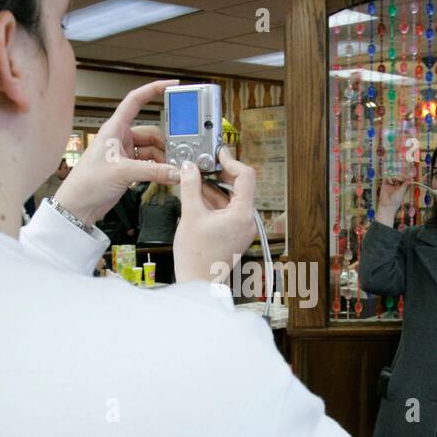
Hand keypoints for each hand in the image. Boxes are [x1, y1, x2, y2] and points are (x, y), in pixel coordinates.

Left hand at [53, 79, 179, 226]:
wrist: (77, 206)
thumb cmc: (87, 183)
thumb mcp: (123, 173)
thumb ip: (154, 172)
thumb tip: (177, 171)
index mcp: (115, 128)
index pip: (135, 100)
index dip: (153, 89)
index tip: (171, 86)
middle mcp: (120, 137)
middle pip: (151, 132)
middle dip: (165, 142)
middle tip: (179, 153)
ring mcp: (124, 153)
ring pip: (152, 149)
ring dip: (163, 159)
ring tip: (172, 170)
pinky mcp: (127, 168)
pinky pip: (149, 163)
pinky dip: (158, 169)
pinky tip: (165, 176)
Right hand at [173, 146, 258, 283]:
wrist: (197, 282)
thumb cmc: (196, 257)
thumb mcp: (190, 215)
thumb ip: (190, 186)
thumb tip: (189, 167)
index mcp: (242, 214)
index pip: (246, 176)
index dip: (232, 161)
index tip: (218, 154)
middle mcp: (247, 220)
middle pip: (239, 186)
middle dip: (220, 174)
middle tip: (202, 165)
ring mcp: (242, 228)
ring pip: (231, 198)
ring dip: (214, 188)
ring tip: (195, 180)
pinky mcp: (234, 233)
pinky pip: (227, 210)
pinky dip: (214, 201)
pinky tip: (197, 196)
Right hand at [376, 176, 409, 224]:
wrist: (387, 206)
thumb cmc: (396, 201)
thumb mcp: (402, 192)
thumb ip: (405, 185)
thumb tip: (410, 179)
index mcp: (402, 188)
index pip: (405, 180)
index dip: (407, 177)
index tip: (410, 176)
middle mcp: (396, 185)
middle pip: (400, 177)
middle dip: (402, 176)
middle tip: (403, 177)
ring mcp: (390, 185)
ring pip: (393, 176)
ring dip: (396, 177)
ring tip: (396, 179)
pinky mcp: (384, 185)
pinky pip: (387, 178)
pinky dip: (389, 178)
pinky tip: (391, 182)